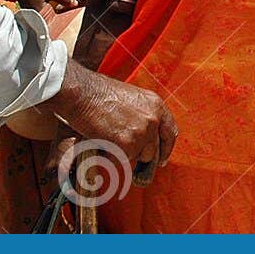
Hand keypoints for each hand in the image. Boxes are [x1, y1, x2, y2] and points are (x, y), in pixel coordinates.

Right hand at [42, 62, 177, 178]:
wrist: (84, 93)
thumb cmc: (101, 93)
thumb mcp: (133, 98)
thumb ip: (144, 115)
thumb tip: (145, 136)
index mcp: (156, 105)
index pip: (170, 133)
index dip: (166, 149)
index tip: (161, 160)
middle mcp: (153, 120)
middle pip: (152, 150)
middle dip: (139, 154)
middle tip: (124, 149)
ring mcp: (141, 133)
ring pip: (135, 157)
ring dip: (123, 153)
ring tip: (108, 137)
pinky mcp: (126, 144)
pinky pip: (120, 160)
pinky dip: (110, 156)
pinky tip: (102, 141)